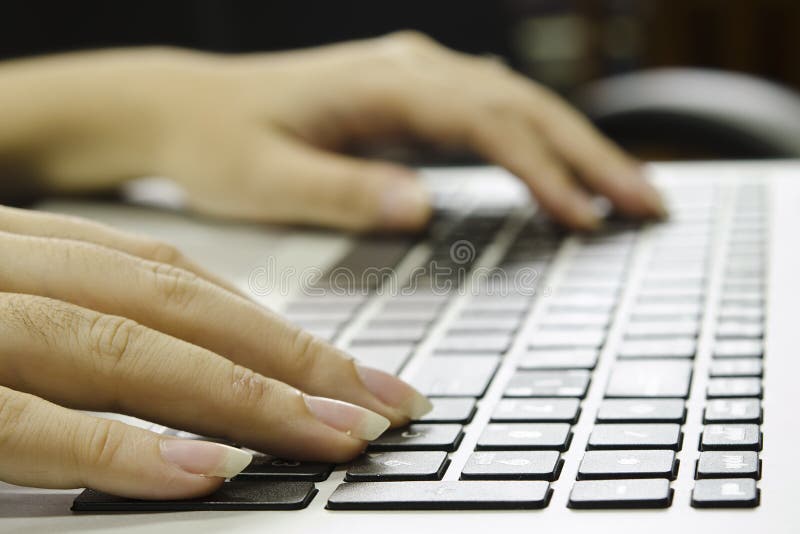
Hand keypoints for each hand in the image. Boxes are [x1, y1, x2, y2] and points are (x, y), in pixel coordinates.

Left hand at [0, 32, 664, 230]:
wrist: (186, 108)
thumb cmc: (218, 143)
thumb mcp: (266, 179)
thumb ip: (343, 190)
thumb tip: (424, 204)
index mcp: (379, 85)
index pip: (486, 120)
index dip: (543, 165)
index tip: (585, 213)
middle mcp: (406, 68)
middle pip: (520, 102)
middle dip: (587, 154)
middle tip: (646, 203)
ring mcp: (411, 77)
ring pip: (513, 101)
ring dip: (572, 144)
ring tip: (624, 190)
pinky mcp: (407, 96)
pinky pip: (489, 112)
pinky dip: (533, 141)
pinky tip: (558, 167)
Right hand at [0, 205, 430, 498]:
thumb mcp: (5, 301)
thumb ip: (82, 321)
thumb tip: (189, 359)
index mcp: (32, 248)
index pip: (175, 279)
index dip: (275, 326)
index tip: (354, 370)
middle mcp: (15, 267)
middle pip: (177, 304)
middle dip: (292, 358)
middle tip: (382, 405)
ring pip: (127, 347)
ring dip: (244, 394)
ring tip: (334, 436)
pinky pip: (27, 421)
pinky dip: (123, 448)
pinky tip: (209, 471)